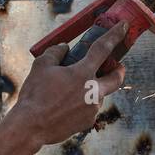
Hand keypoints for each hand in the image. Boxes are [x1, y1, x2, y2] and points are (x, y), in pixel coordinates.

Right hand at [9, 20, 128, 148]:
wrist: (30, 127)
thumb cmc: (34, 94)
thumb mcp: (41, 65)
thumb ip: (56, 52)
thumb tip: (65, 48)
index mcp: (82, 73)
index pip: (103, 48)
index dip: (115, 35)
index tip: (124, 26)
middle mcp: (93, 91)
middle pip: (117, 78)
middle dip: (119, 70)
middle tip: (116, 66)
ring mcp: (92, 109)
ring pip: (99, 94)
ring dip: (92, 89)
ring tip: (70, 91)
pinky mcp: (87, 122)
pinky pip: (89, 108)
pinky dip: (82, 103)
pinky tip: (65, 106)